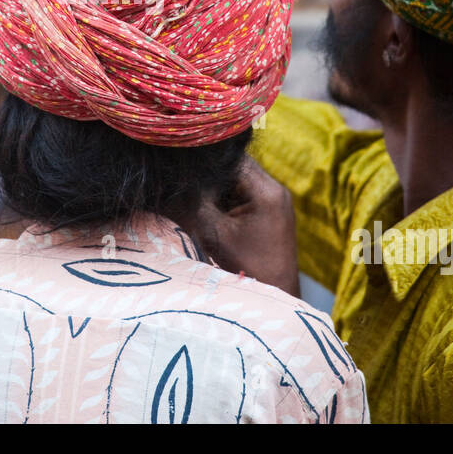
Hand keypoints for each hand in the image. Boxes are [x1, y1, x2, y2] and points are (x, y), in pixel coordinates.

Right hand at [193, 156, 300, 297]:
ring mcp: (276, 200)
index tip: (184, 170)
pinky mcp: (271, 212)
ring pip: (238, 181)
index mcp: (267, 190)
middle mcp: (276, 189)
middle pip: (236, 167)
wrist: (274, 296)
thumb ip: (195, 202)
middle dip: (211, 177)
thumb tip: (176, 180)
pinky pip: (244, 194)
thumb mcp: (214, 232)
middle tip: (189, 188)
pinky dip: (227, 201)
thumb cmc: (245, 268)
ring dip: (218, 190)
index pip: (232, 158)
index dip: (206, 162)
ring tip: (202, 205)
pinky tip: (215, 216)